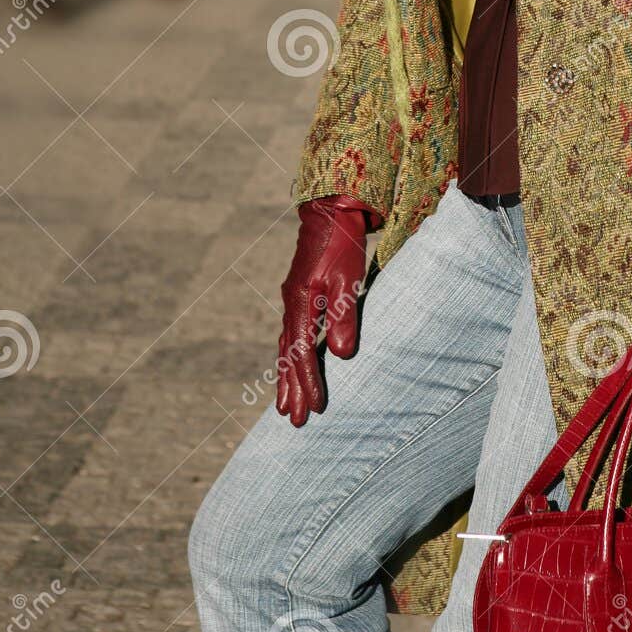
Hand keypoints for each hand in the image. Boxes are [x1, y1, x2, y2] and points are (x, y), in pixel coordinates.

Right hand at [276, 195, 379, 424]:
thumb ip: (342, 317)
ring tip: (283, 404)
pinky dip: (290, 356)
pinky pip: (291, 334)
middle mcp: (291, 303)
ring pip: (287, 346)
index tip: (315, 408)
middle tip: (292, 421)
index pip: (302, 352)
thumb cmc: (342, 243)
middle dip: (291, 389)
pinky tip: (292, 366)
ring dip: (286, 376)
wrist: (330, 210)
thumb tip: (340, 357)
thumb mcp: (348, 279)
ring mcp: (293, 298)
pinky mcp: (300, 294)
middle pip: (288, 355)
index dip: (308, 382)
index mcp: (300, 301)